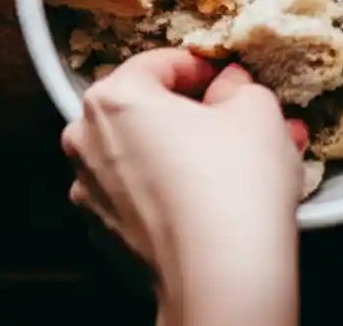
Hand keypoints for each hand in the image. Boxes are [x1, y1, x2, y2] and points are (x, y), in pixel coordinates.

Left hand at [61, 49, 306, 325]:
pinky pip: (141, 196)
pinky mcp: (103, 231)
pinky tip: (215, 200)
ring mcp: (90, 188)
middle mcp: (86, 138)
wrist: (220, 279)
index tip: (231, 79)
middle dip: (195, 114)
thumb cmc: (234, 183)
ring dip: (187, 153)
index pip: (161, 64)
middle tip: (238, 122)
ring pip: (143, 155)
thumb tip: (229, 84)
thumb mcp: (256, 111)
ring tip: (240, 163)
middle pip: (145, 110)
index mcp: (115, 96)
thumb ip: (239, 87)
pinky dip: (172, 191)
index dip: (203, 67)